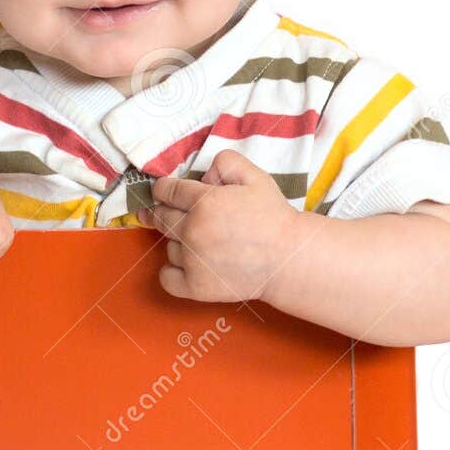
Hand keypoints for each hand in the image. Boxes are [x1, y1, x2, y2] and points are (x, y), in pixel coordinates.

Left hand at [137, 148, 301, 302]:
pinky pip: (167, 277)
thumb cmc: (273, 217)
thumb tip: (202, 174)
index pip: (167, 191)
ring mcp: (192, 261)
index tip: (163, 191)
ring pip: (168, 246)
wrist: (288, 260)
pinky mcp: (196, 286)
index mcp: (204, 202)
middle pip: (161, 217)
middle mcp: (193, 231)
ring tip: (200, 242)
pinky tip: (185, 265)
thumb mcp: (255, 177)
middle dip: (162, 212)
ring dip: (178, 242)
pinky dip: (171, 272)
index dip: (163, 189)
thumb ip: (226, 162)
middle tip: (164, 213)